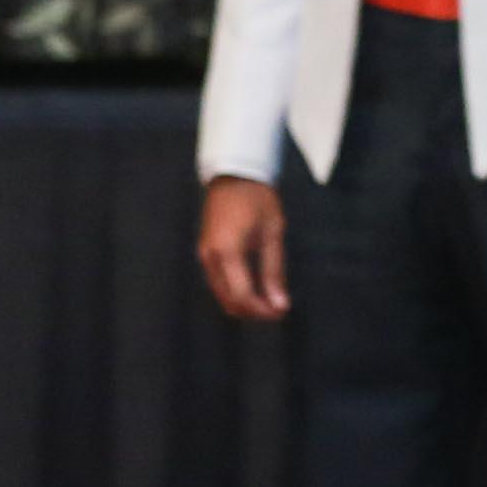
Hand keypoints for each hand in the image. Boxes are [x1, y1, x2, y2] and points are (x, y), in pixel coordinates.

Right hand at [197, 174, 288, 321]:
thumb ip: (274, 272)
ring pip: (222, 296)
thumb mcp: (272, 234)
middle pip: (229, 302)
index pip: (242, 296)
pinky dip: (237, 293)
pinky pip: (219, 284)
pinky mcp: (205, 253)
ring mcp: (204, 256)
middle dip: (254, 312)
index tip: (282, 311)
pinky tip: (256, 288)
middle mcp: (210, 257)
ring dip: (245, 304)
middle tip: (279, 308)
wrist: (233, 174)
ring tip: (270, 300)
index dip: (263, 311)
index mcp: (227, 251)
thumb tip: (280, 305)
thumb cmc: (257, 199)